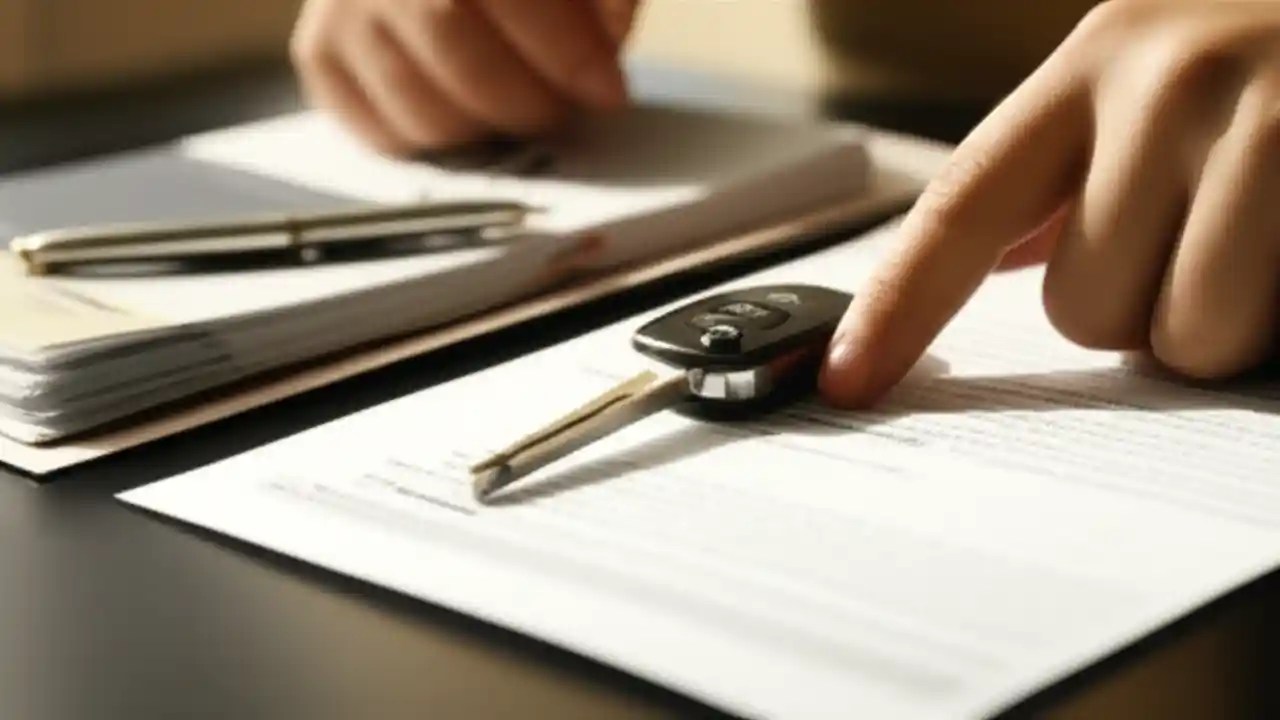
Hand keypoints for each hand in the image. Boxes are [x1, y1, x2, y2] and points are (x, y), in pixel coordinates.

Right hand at [289, 0, 638, 154]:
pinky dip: (434, 139)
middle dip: (525, 100)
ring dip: (485, 128)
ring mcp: (340, 7)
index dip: (567, 53)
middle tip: (560, 112)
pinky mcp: (319, 50)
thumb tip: (603, 49)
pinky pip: (376, 128)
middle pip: (455, 50)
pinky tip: (465, 118)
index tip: (609, 91)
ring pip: (415, 100)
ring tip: (516, 112)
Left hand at [820, 0, 1279, 407]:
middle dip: (1143, 305)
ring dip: (1223, 320)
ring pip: (1184, 337)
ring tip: (1270, 240)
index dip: (893, 311)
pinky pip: (1271, 328)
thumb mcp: (1161, 69)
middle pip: (1081, 308)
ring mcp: (1274, 123)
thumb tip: (978, 261)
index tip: (844, 381)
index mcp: (1099, 59)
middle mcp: (1169, 79)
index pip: (958, 210)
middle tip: (1212, 235)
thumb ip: (1069, 167)